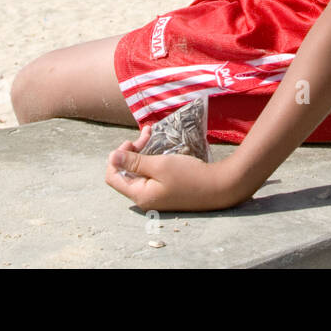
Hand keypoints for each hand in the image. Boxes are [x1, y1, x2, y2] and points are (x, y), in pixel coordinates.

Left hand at [106, 128, 246, 211]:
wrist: (219, 187)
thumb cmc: (190, 176)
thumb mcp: (160, 165)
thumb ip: (135, 161)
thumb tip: (111, 157)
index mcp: (139, 194)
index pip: (113, 176)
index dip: (117, 157)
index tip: (131, 143)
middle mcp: (145, 197)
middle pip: (126, 171)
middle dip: (132, 150)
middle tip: (146, 134)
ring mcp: (156, 195)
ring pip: (140, 170)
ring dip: (143, 151)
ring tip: (151, 133)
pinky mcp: (166, 190)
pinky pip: (151, 173)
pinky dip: (153, 158)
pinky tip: (160, 145)